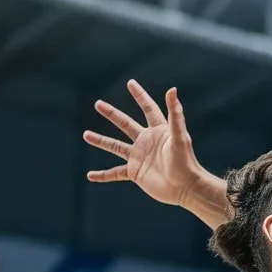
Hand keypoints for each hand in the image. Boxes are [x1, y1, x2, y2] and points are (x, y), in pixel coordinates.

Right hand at [83, 80, 204, 206]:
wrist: (185, 188)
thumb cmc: (185, 162)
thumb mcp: (179, 136)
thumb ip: (175, 114)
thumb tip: (172, 89)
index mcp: (158, 131)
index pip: (148, 108)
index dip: (140, 96)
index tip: (130, 83)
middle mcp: (146, 142)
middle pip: (126, 124)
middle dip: (112, 114)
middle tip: (98, 104)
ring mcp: (139, 157)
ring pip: (116, 147)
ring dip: (101, 141)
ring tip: (86, 135)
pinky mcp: (135, 173)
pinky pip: (115, 173)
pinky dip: (103, 175)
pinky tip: (90, 176)